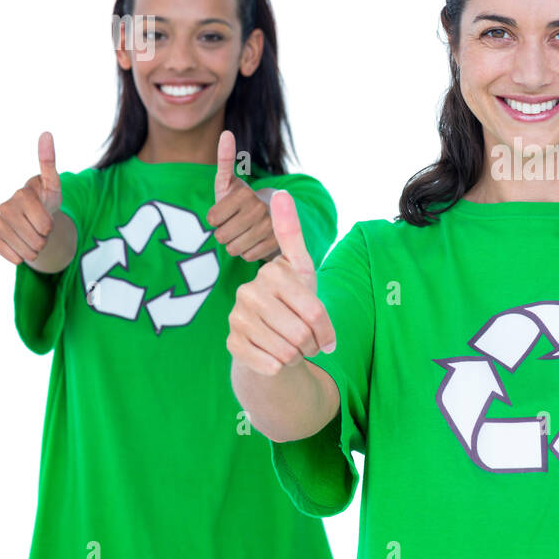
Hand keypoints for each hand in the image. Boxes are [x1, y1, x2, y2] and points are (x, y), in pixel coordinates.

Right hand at [0, 131, 62, 263]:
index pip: (43, 223)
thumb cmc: (47, 200)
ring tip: (36, 241)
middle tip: (44, 232)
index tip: (50, 222)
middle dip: (44, 239)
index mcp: (23, 194)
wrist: (36, 217)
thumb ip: (49, 163)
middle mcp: (6, 205)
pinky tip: (21, 251)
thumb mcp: (54, 186)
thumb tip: (46, 133)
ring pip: (21, 247)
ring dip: (33, 250)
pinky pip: (3, 250)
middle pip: (33, 237)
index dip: (50, 227)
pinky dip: (15, 255)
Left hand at [208, 130, 278, 260]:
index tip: (224, 212)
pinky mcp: (276, 245)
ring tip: (242, 232)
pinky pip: (247, 256)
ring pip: (233, 249)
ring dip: (233, 244)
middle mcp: (260, 210)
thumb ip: (225, 159)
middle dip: (223, 233)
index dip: (214, 219)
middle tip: (233, 224)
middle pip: (222, 236)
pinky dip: (246, 252)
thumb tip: (226, 133)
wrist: (273, 215)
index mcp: (246, 194)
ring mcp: (270, 229)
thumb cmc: (241, 200)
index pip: (212, 219)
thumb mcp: (230, 181)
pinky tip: (252, 241)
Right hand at [227, 190, 335, 376]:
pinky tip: (274, 357)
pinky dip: (280, 367)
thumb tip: (280, 191)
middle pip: (302, 333)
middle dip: (312, 344)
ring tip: (291, 346)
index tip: (326, 335)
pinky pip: (270, 365)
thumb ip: (292, 233)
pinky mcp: (231, 343)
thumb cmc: (292, 301)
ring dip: (297, 356)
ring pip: (287, 352)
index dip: (326, 331)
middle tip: (307, 341)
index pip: (316, 312)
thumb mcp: (300, 269)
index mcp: (273, 273)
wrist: (267, 336)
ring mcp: (236, 318)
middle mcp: (249, 292)